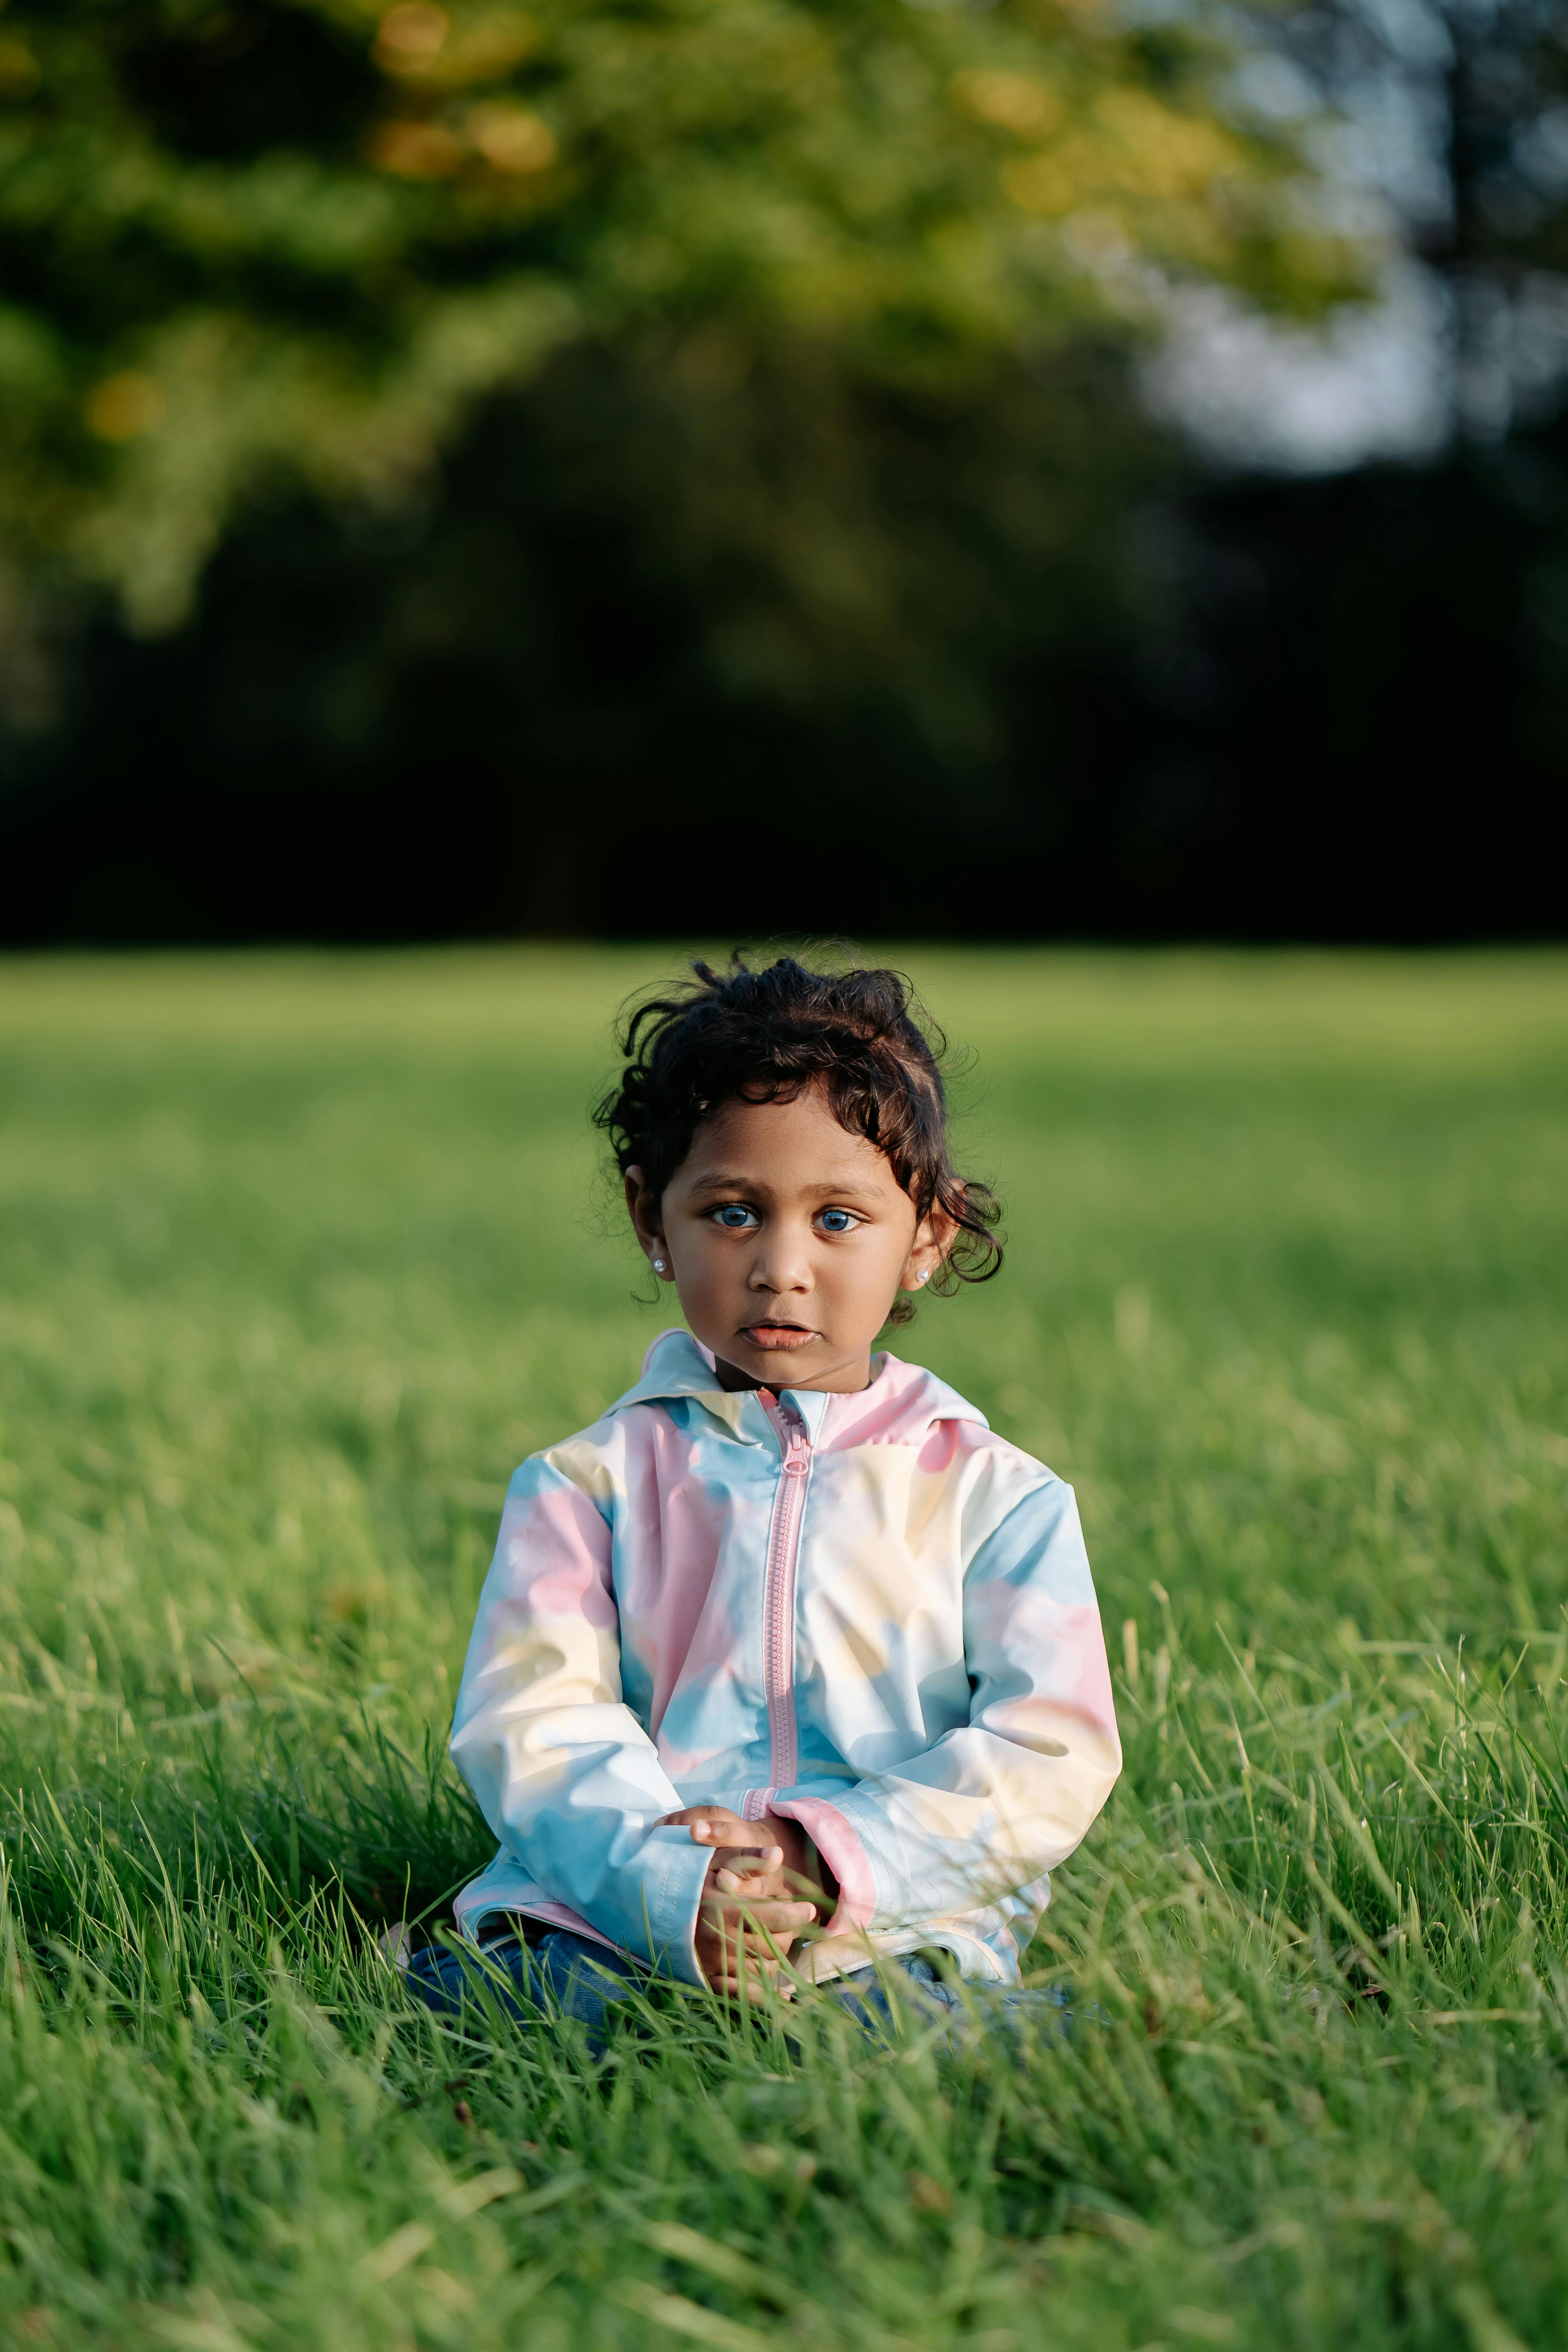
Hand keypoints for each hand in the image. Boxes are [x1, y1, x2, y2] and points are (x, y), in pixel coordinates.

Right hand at [659, 1805, 825, 1995]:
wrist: (648, 1899)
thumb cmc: (690, 1874)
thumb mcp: (716, 1859)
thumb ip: (749, 1859)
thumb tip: (779, 1854)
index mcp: (723, 1908)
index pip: (772, 1916)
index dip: (795, 1913)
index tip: (810, 1908)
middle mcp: (717, 1938)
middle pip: (768, 1945)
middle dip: (789, 1936)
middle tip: (801, 1927)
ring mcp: (710, 1961)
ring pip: (758, 1970)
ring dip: (777, 1962)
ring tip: (786, 1948)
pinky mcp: (704, 1977)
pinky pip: (739, 1993)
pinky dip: (762, 1997)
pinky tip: (781, 1997)